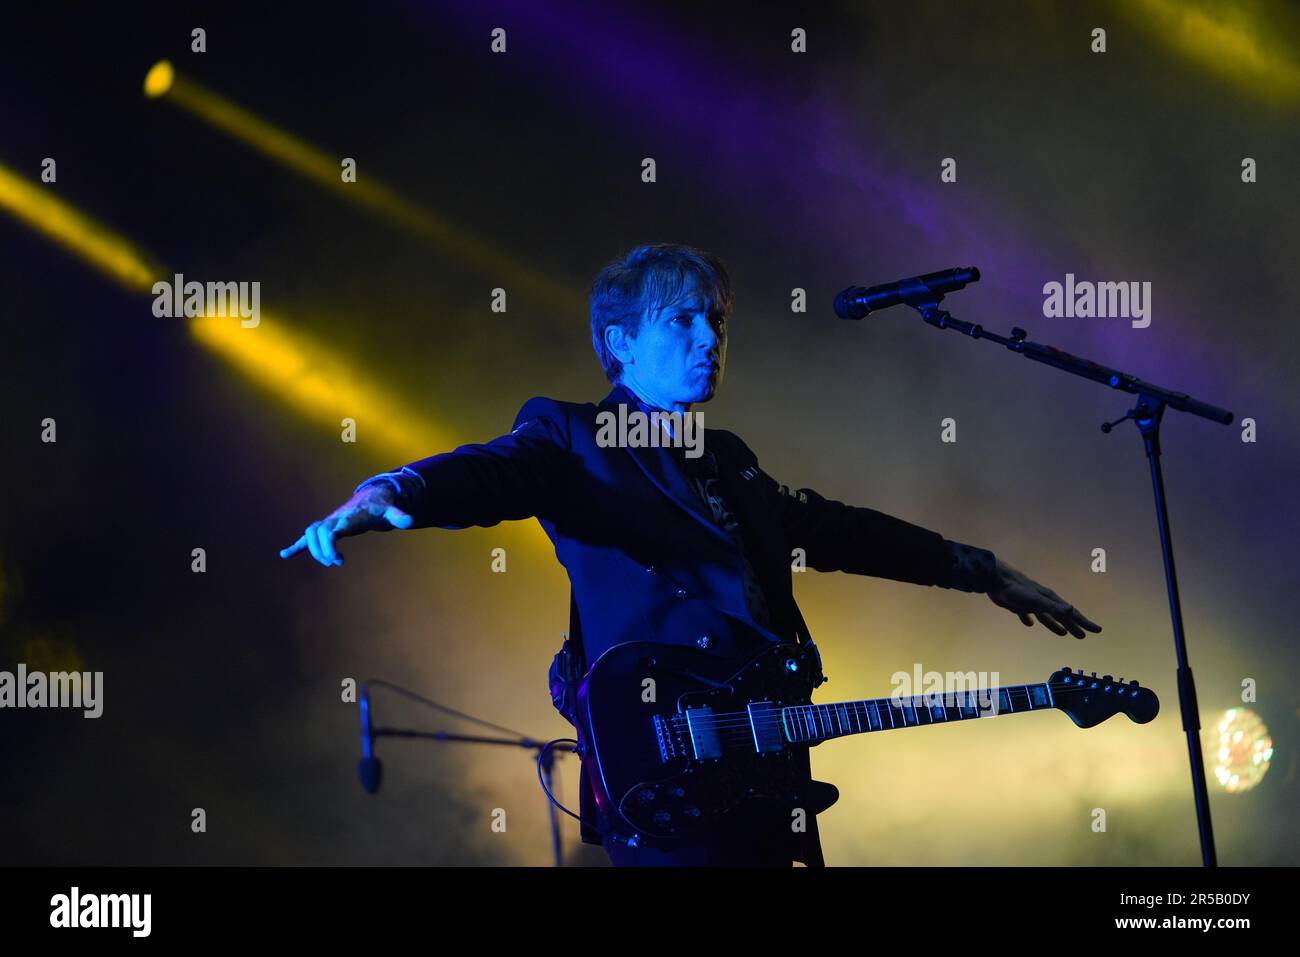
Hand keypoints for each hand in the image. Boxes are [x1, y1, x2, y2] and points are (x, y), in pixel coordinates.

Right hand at [279, 486, 413, 566]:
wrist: (373, 498)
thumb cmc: (382, 506)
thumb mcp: (392, 511)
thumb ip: (399, 515)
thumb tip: (410, 521)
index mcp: (347, 518)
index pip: (329, 531)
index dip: (328, 546)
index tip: (337, 560)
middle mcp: (334, 519)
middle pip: (315, 533)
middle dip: (320, 550)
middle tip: (336, 562)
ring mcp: (329, 524)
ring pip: (309, 534)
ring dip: (312, 549)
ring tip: (330, 561)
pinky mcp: (328, 529)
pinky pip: (307, 537)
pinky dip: (296, 546)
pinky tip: (284, 554)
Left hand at [985, 558, 1101, 638]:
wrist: (994, 579)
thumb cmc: (1015, 589)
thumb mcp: (1035, 600)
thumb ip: (1052, 606)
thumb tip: (1071, 610)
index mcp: (1049, 599)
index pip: (1071, 613)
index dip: (1084, 622)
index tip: (1097, 630)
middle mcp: (1042, 601)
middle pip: (1061, 616)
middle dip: (1073, 625)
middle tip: (1083, 635)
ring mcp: (1030, 603)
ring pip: (1047, 617)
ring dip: (1055, 625)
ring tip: (1063, 634)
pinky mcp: (1017, 605)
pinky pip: (1026, 614)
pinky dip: (1029, 619)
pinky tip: (1029, 623)